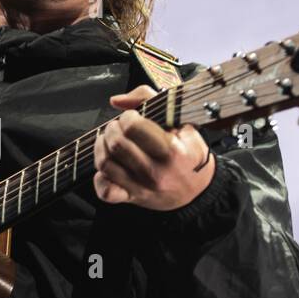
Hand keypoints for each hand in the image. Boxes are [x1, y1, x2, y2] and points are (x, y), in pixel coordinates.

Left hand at [93, 85, 214, 210]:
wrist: (199, 189)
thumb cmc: (189, 153)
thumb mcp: (182, 122)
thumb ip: (150, 100)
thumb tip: (116, 101)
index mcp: (171, 151)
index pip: (133, 127)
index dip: (127, 117)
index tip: (131, 117)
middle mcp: (155, 171)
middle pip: (116, 144)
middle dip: (112, 129)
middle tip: (118, 127)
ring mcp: (142, 186)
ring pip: (105, 164)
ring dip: (102, 147)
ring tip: (109, 141)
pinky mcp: (132, 197)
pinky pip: (106, 191)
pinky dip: (100, 178)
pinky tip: (108, 168)